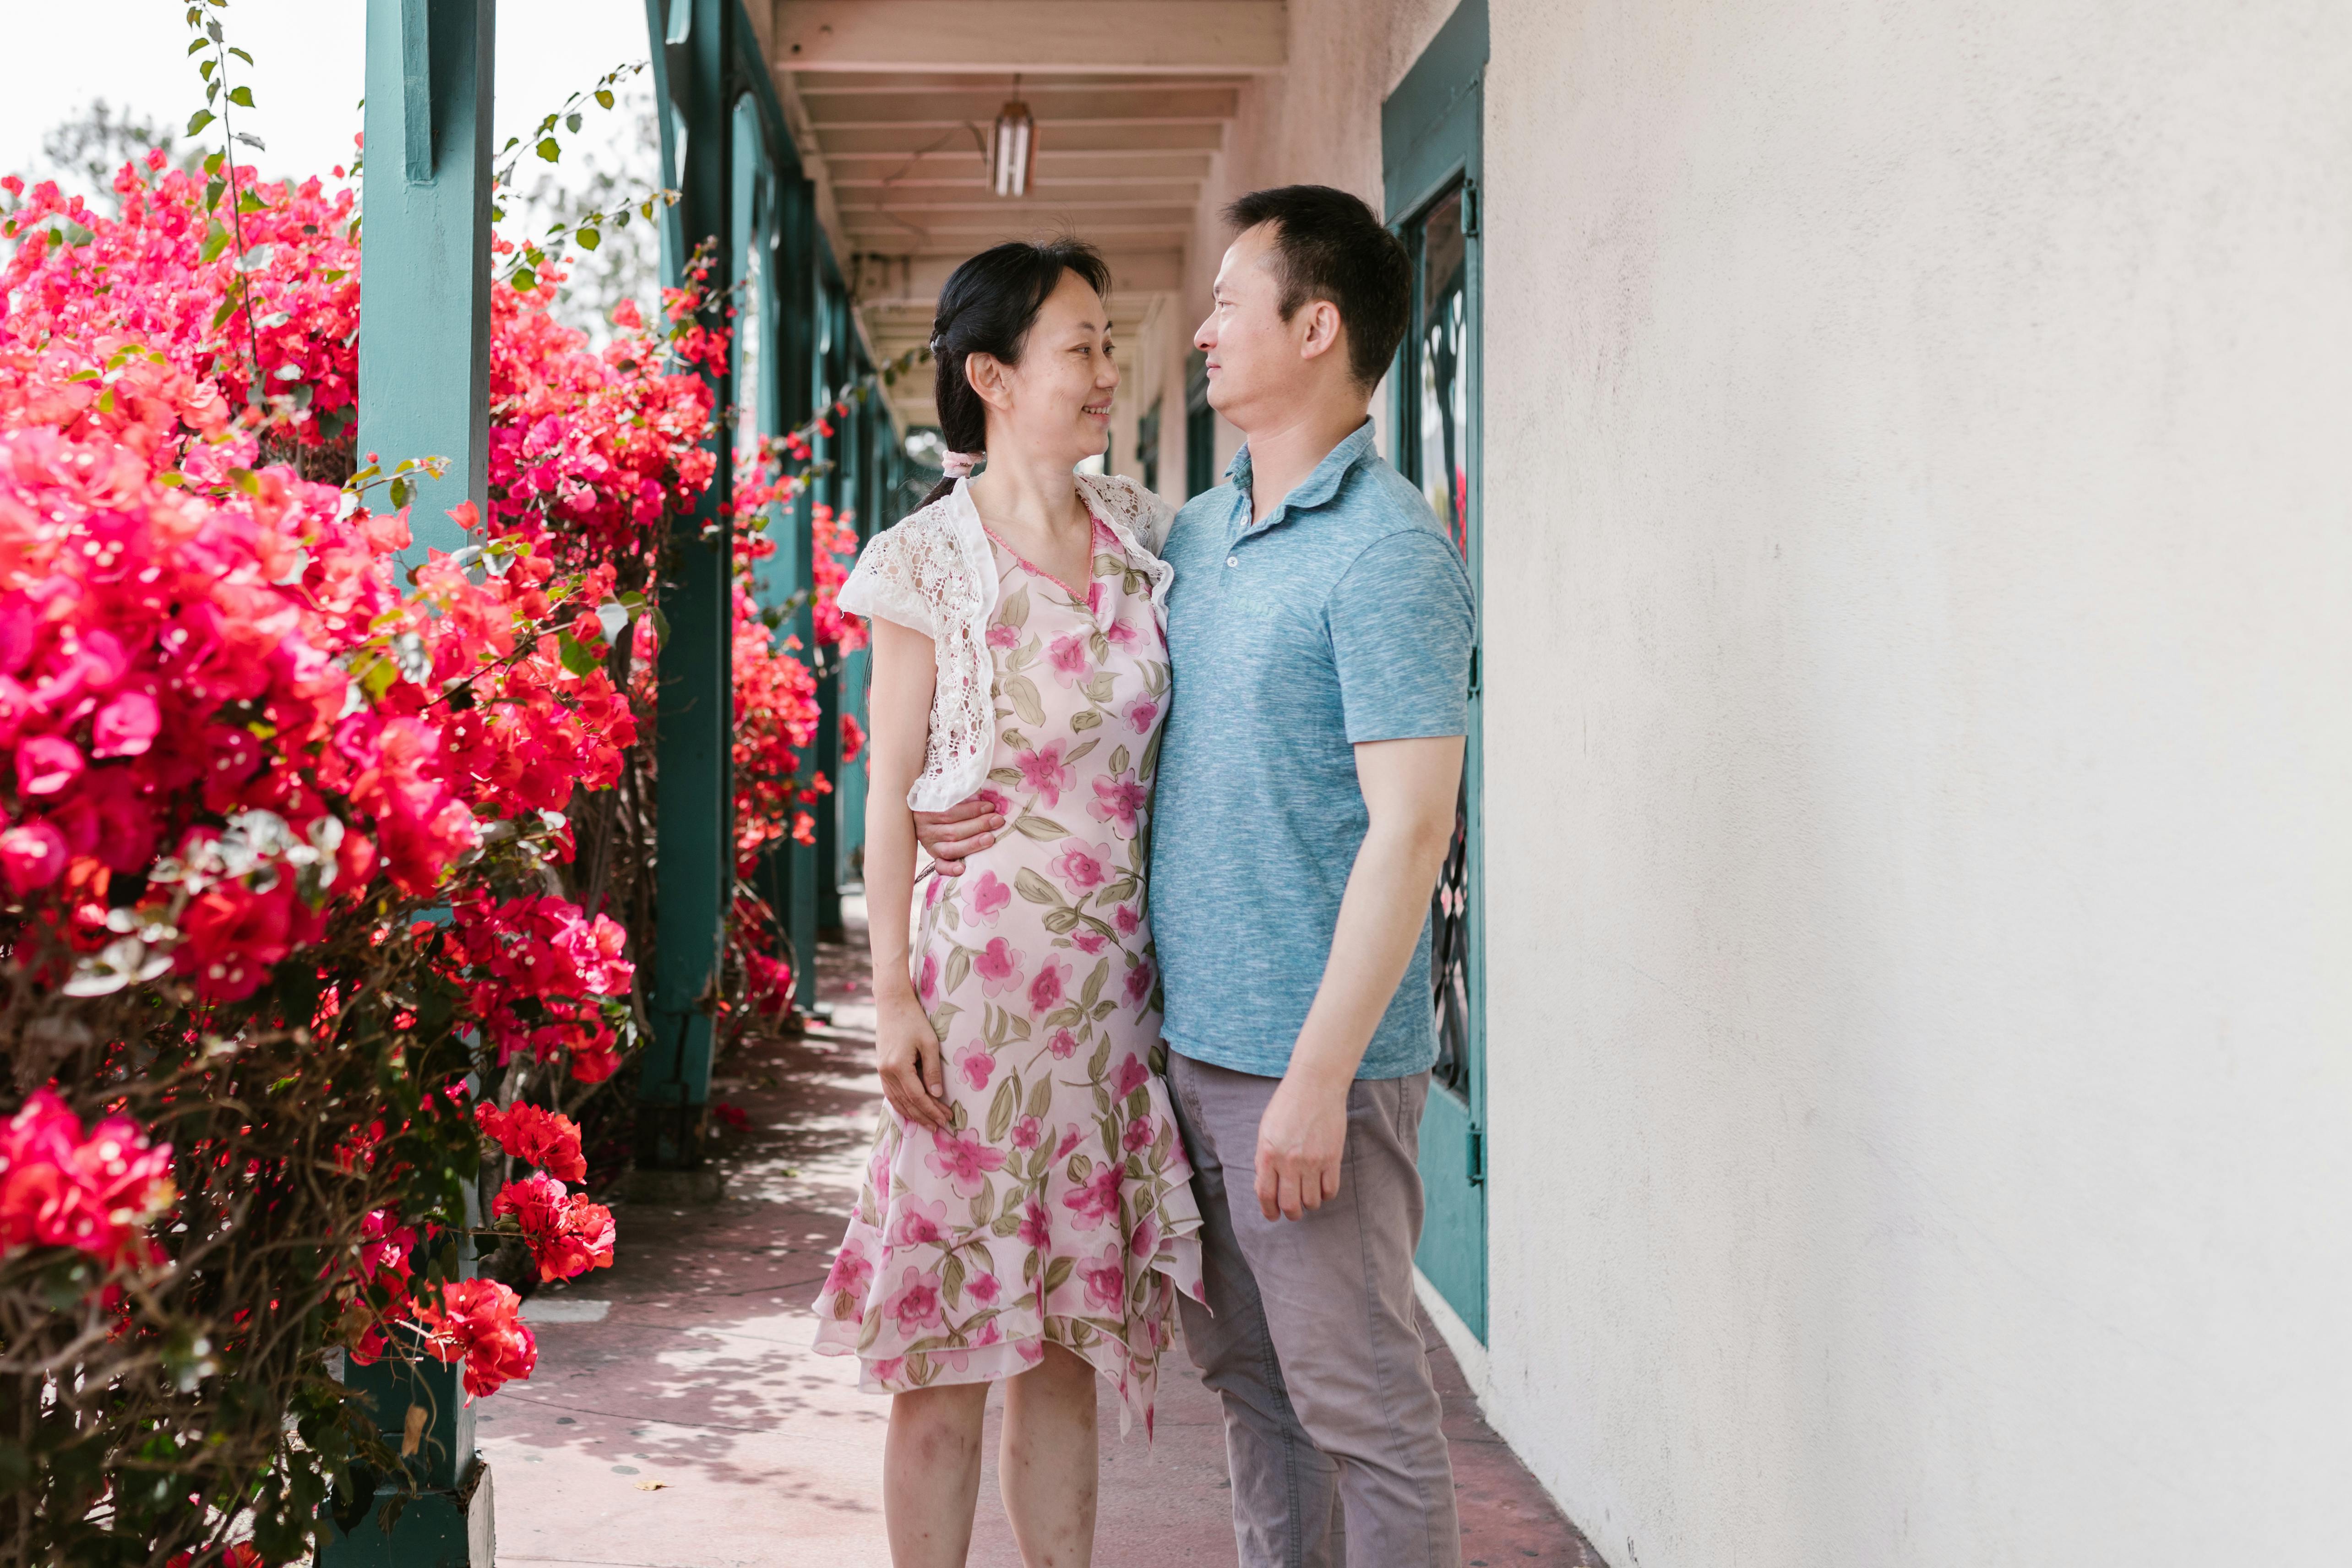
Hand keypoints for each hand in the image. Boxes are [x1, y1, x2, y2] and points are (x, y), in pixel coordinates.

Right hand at [876, 988, 950, 1130]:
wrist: (891, 1004)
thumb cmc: (914, 1020)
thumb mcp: (929, 1042)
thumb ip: (932, 1069)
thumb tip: (936, 1094)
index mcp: (897, 1066)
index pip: (917, 1097)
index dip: (932, 1110)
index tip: (946, 1118)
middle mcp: (886, 1072)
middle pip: (906, 1103)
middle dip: (924, 1116)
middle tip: (941, 1127)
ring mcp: (881, 1071)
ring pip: (896, 1101)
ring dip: (912, 1114)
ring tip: (927, 1124)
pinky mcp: (881, 1068)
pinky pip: (890, 1093)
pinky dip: (901, 1105)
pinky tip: (910, 1110)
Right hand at [913, 799, 1003, 878]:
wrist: (918, 815)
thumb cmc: (938, 800)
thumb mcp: (942, 793)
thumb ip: (958, 793)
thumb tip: (982, 793)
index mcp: (926, 810)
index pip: (950, 811)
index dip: (972, 810)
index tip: (990, 806)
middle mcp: (926, 829)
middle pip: (953, 830)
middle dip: (978, 825)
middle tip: (997, 821)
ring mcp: (929, 845)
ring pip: (950, 848)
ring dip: (972, 844)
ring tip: (990, 839)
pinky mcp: (933, 856)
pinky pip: (939, 866)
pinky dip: (949, 869)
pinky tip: (962, 869)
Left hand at [1253, 1073, 1348, 1220]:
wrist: (1316, 1085)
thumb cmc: (1287, 1105)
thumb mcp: (1265, 1130)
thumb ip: (1263, 1158)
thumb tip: (1265, 1184)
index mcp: (1268, 1153)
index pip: (1265, 1194)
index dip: (1268, 1211)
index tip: (1272, 1215)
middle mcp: (1289, 1161)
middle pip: (1290, 1204)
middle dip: (1290, 1214)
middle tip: (1292, 1212)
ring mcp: (1313, 1161)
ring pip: (1312, 1201)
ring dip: (1309, 1205)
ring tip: (1308, 1197)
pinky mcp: (1333, 1158)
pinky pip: (1330, 1190)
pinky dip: (1326, 1195)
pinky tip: (1322, 1188)